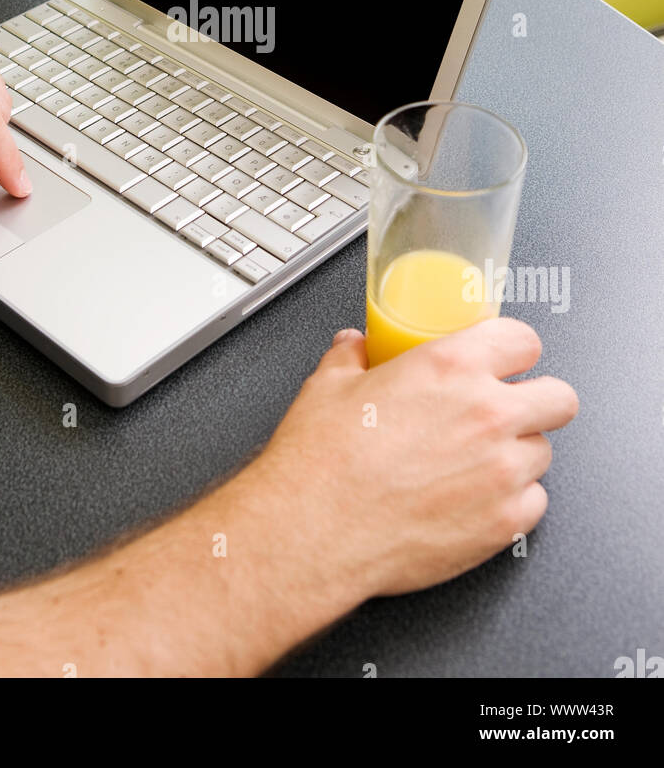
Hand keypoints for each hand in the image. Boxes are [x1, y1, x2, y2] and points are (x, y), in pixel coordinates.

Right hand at [254, 317, 578, 612]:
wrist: (313, 531)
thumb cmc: (321, 461)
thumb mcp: (328, 385)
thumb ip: (352, 356)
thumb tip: (355, 346)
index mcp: (451, 367)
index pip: (523, 340)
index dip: (514, 350)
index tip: (505, 360)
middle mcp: (487, 414)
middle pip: (559, 397)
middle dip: (537, 400)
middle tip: (507, 410)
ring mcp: (502, 472)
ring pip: (544, 453)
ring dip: (517, 454)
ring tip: (477, 463)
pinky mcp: (502, 524)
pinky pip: (534, 504)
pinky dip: (512, 502)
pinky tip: (475, 500)